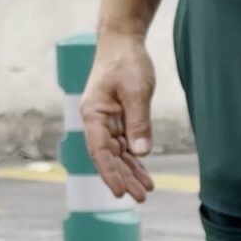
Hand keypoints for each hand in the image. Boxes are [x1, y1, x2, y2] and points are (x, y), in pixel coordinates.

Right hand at [78, 30, 156, 202]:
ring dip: (130, 172)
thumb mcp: (137, 91)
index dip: (110, 173)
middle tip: (140, 197)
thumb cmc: (126, 62)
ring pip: (117, 154)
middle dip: (124, 178)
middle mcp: (96, 121)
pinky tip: (145, 174)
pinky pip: (124, 145)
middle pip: (108, 157)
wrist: (122, 42)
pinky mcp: (118, 120)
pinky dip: (134, 160)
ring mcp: (106, 122)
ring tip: (146, 191)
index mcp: (93, 114)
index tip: (120, 191)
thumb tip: (141, 153)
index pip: (100, 151)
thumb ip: (139, 122)